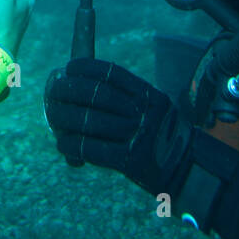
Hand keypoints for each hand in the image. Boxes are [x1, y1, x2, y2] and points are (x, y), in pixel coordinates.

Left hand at [43, 58, 192, 194]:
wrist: (185, 170)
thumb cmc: (160, 137)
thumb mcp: (152, 109)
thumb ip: (125, 100)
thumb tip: (79, 87)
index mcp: (149, 96)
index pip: (112, 74)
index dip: (86, 68)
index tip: (69, 67)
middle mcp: (144, 113)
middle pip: (96, 95)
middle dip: (68, 91)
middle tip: (53, 91)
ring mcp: (138, 136)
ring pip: (90, 122)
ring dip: (64, 119)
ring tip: (54, 119)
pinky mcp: (130, 161)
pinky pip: (91, 148)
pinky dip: (72, 144)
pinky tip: (62, 143)